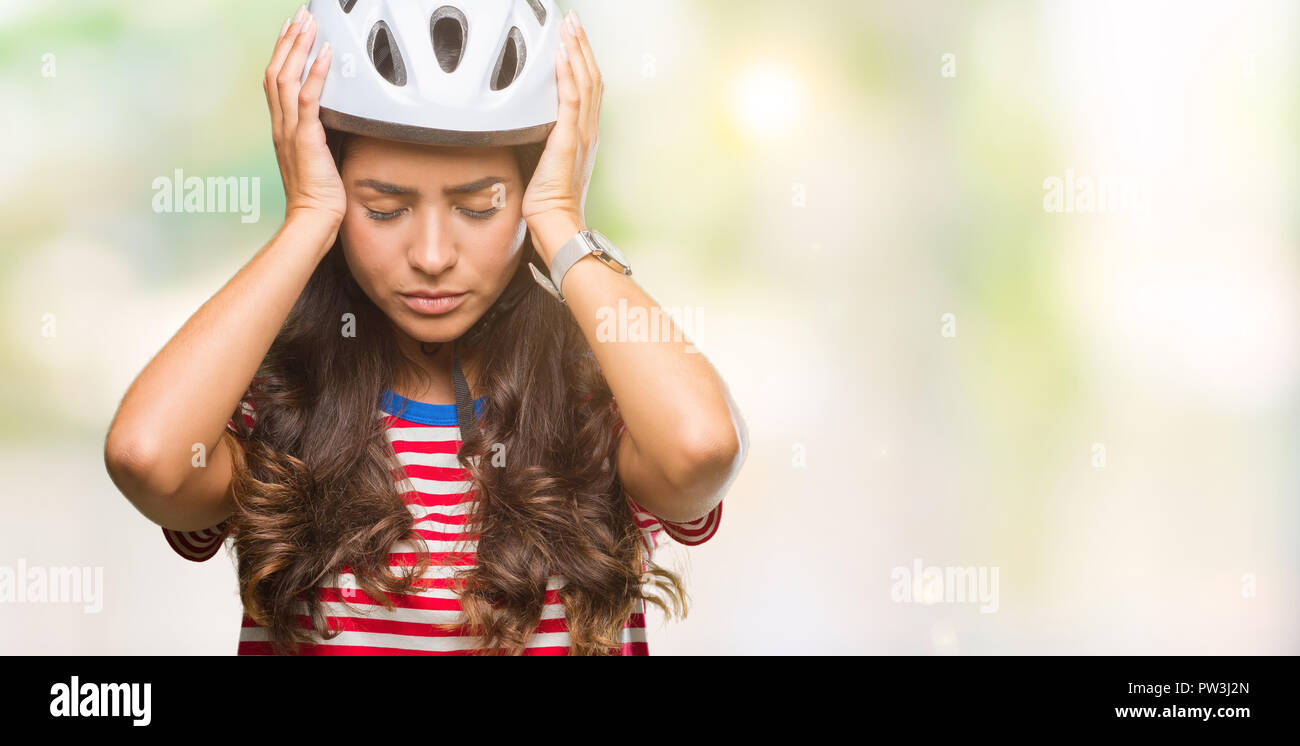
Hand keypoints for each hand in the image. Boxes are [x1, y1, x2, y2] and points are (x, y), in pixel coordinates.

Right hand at [264, 6, 344, 226]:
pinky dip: (315, 74)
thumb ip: (318, 134)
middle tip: (300, 15)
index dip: (282, 53)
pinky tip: (324, 54)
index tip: (290, 30)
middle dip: (288, 40)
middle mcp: (281, 125)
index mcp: (281, 128)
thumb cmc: (317, 194)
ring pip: (286, 79)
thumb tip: (332, 119)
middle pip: (276, 72)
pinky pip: (307, 99)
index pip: (275, 81)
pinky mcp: (306, 138)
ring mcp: (290, 131)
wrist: (312, 217)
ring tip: (309, 24)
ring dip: (298, 48)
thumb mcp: (316, 156)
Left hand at [522, 9, 601, 233]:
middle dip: (582, 45)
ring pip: (585, 82)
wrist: (556, 220)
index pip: (589, 87)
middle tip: (574, 20)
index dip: (584, 59)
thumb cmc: (550, 201)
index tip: (575, 37)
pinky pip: (571, 100)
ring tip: (570, 27)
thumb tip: (532, 123)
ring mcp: (581, 133)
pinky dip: (568, 75)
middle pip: (591, 77)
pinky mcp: (569, 139)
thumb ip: (547, 138)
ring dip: (577, 51)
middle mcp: (589, 130)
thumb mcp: (549, 161)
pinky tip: (562, 56)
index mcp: (586, 134)